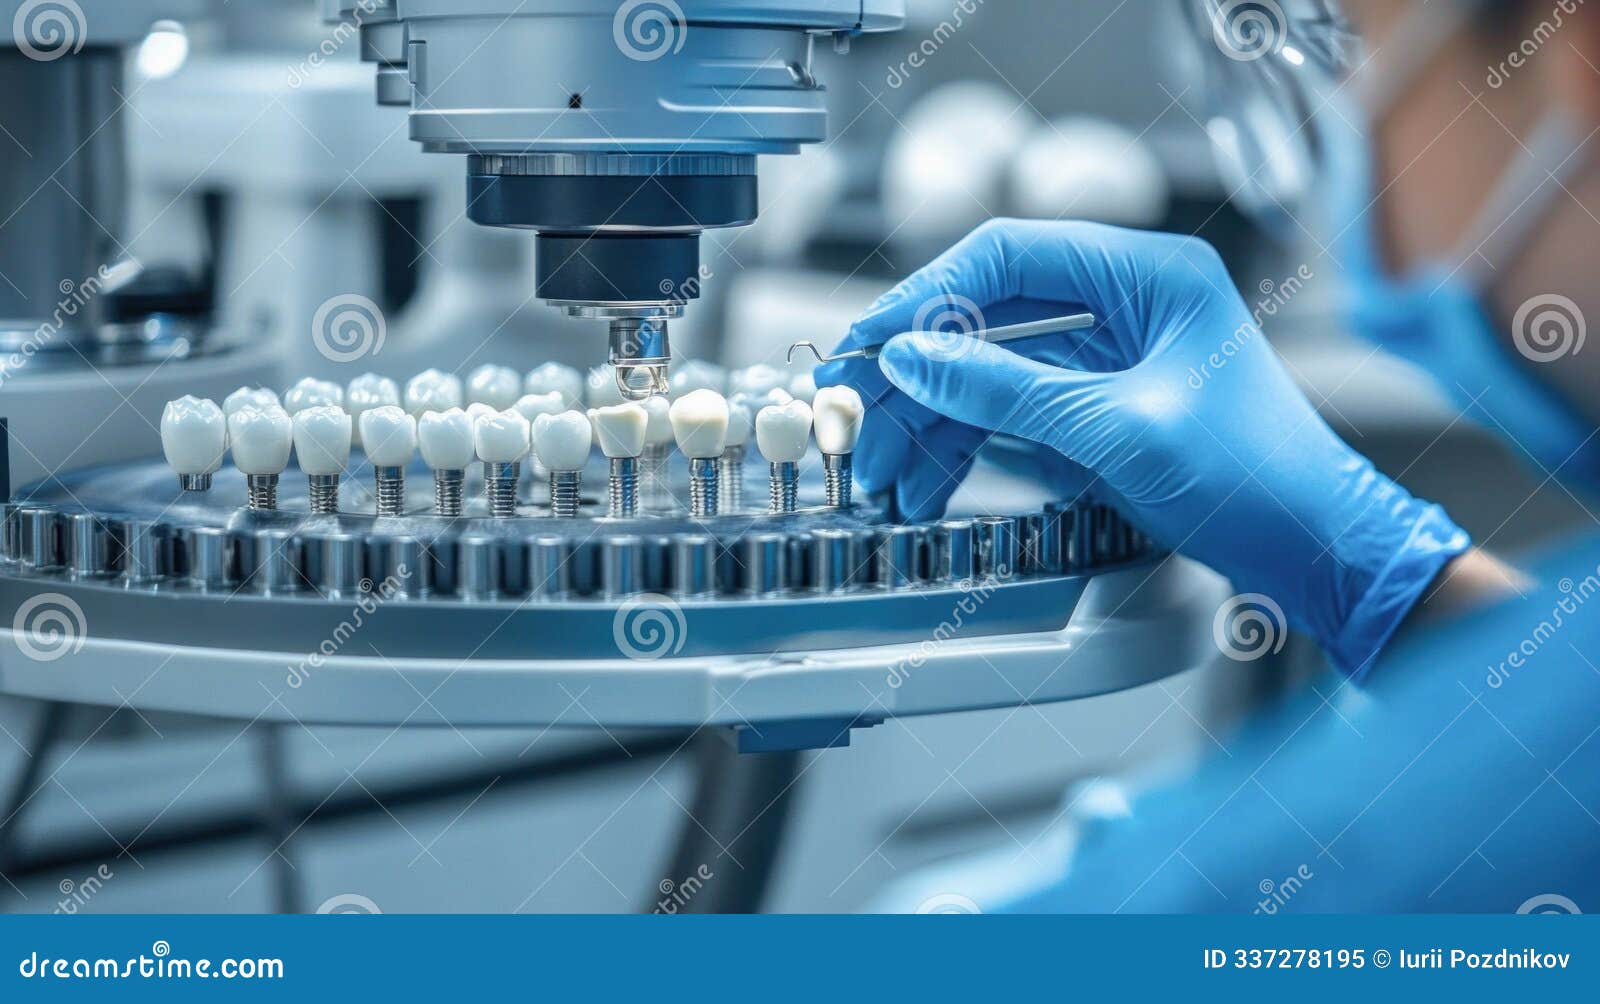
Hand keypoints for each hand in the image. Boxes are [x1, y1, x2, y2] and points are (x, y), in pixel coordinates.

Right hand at [817, 220, 1469, 673]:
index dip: (925, 298)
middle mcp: (1127, 303)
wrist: (1319, 552)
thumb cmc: (1257, 481)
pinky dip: (969, 448)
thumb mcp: (1119, 431)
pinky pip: (1015, 414)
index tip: (867, 344)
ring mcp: (1112, 358)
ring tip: (883, 476)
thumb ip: (1007, 390)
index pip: (1007, 257)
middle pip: (989, 318)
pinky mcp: (1103, 409)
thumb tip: (911, 358)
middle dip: (918, 376)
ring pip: (992, 372)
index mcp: (1149, 276)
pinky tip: (927, 483)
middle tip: (855, 420)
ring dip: (932, 423)